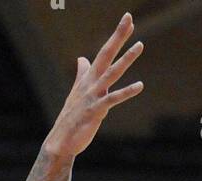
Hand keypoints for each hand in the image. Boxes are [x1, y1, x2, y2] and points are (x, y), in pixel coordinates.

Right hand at [45, 13, 143, 162]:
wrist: (61, 140)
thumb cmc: (72, 117)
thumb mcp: (77, 91)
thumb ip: (82, 74)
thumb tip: (82, 59)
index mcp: (89, 78)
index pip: (105, 52)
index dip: (116, 36)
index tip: (128, 19)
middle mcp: (91, 82)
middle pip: (107, 54)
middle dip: (118, 36)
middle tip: (129, 19)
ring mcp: (93, 95)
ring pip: (112, 72)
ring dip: (126, 58)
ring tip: (140, 45)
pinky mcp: (96, 111)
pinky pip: (113, 99)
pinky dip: (126, 92)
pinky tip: (140, 85)